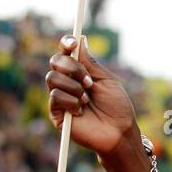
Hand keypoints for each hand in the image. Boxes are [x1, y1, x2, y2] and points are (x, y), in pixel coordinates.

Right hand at [46, 36, 136, 155]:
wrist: (119, 131)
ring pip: (53, 78)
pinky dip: (71, 101)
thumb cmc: (117, 106)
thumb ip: (90, 63)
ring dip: (74, 86)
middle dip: (72, 67)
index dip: (66, 44)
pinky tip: (81, 110)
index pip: (66, 53)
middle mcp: (67, 82)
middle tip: (89, 81)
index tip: (72, 42)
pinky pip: (55, 96)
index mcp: (80, 72)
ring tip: (87, 99)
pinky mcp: (56, 112)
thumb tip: (81, 40)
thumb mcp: (106, 80)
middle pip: (55, 61)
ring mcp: (60, 96)